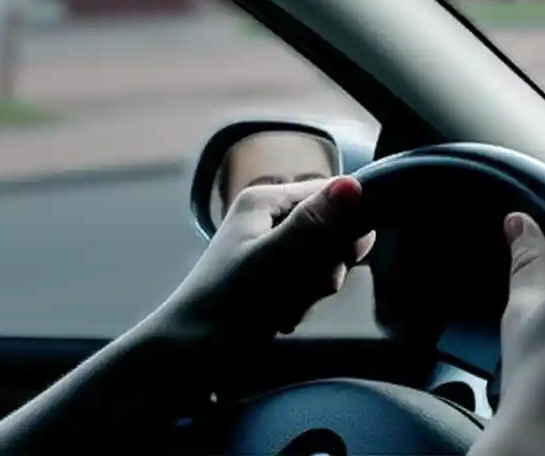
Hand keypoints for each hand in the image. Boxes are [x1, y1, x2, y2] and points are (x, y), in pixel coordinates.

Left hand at [148, 175, 374, 345]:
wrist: (189, 359)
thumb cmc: (230, 304)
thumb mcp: (278, 259)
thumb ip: (316, 222)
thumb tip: (355, 184)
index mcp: (264, 200)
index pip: (332, 193)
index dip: (345, 225)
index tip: (343, 257)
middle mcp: (267, 218)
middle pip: (331, 229)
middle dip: (327, 265)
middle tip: (304, 287)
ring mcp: (269, 248)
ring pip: (324, 260)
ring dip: (313, 289)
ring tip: (286, 307)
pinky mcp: (271, 277)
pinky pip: (308, 282)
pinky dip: (301, 302)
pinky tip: (281, 317)